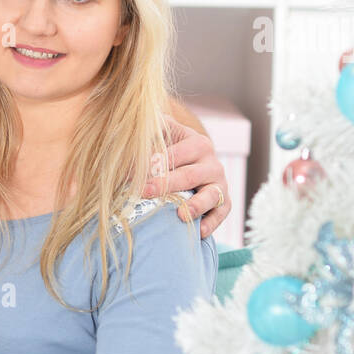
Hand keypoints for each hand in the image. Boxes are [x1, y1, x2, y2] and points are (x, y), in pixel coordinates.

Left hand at [142, 117, 231, 240]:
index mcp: (197, 143)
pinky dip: (212, 223)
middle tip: (144, 192)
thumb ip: (150, 128)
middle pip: (190, 175)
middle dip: (166, 184)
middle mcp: (212, 163)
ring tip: (180, 215)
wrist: (190, 164)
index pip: (174, 154)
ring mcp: (220, 184)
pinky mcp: (224, 203)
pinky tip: (198, 232)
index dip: (152, 163)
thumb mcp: (161, 134)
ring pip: (211, 195)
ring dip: (196, 205)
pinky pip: (221, 214)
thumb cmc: (168, 149)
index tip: (129, 174)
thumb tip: (133, 120)